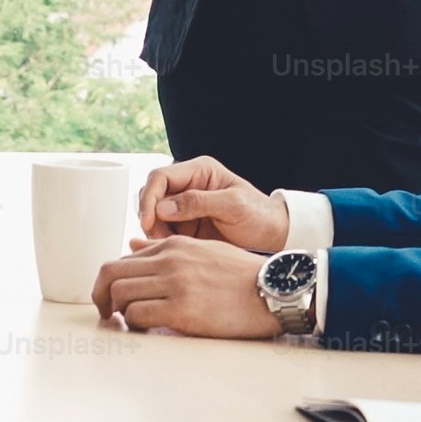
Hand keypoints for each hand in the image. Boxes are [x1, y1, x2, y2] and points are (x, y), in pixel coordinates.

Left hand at [91, 235, 281, 338]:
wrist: (272, 291)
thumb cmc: (241, 275)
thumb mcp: (204, 250)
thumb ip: (167, 250)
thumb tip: (132, 246)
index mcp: (174, 245)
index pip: (123, 259)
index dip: (112, 282)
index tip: (115, 299)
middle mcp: (170, 260)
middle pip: (110, 273)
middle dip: (100, 296)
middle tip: (106, 313)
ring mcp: (175, 284)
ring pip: (119, 295)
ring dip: (117, 313)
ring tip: (129, 324)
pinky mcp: (181, 310)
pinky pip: (137, 316)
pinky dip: (134, 326)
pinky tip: (145, 330)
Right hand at [138, 157, 289, 251]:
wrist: (273, 236)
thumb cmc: (260, 215)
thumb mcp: (234, 205)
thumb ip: (199, 202)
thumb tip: (163, 207)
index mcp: (200, 171)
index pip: (161, 177)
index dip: (150, 198)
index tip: (148, 220)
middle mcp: (188, 186)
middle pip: (152, 196)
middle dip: (151, 218)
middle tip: (159, 238)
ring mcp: (185, 207)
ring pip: (154, 216)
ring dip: (156, 232)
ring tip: (171, 247)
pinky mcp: (185, 226)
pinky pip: (163, 232)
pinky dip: (163, 242)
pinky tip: (175, 250)